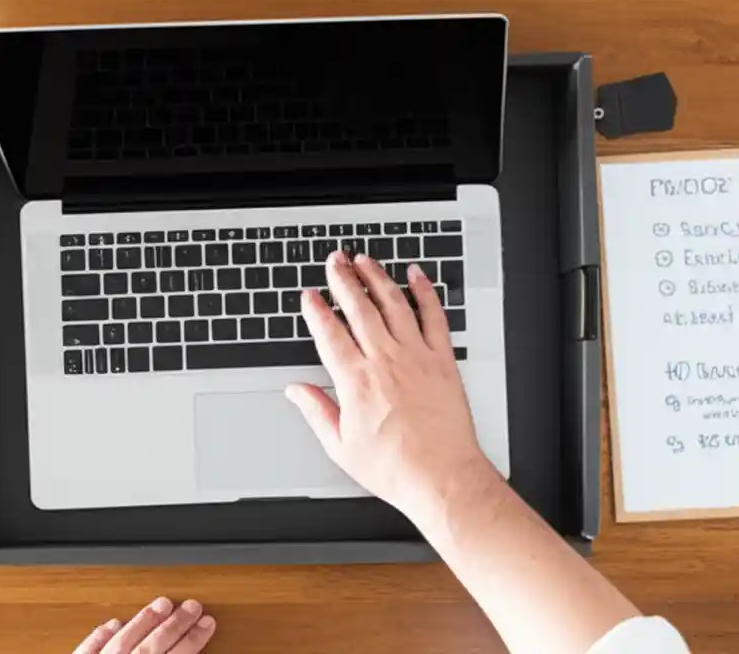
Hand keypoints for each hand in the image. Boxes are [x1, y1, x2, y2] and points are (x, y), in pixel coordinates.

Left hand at [72, 597, 214, 653]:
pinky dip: (100, 636)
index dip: (193, 639)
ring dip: (144, 621)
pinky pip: (87, 649)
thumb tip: (185, 650)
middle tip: (192, 606)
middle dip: (175, 623)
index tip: (207, 623)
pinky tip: (112, 624)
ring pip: (122, 640)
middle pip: (152, 645)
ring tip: (161, 603)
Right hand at [285, 251, 495, 518]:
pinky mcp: (443, 360)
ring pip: (393, 304)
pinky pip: (434, 316)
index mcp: (356, 382)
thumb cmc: (396, 467)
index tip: (310, 296)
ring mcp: (416, 357)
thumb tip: (296, 391)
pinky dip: (425, 292)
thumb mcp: (342, 447)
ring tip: (364, 260)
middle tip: (335, 262)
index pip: (329, 334)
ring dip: (377, 278)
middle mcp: (385, 362)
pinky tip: (416, 276)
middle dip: (343, 280)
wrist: (442, 478)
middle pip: (359, 309)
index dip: (317, 311)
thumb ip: (317, 412)